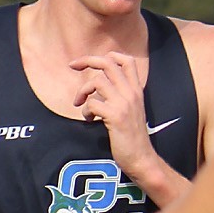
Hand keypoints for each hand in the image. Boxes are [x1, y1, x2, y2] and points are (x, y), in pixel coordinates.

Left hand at [70, 52, 156, 172]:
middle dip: (86, 60)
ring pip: (97, 81)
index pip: (127, 61)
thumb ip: (119, 95)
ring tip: (80, 104)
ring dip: (82, 91)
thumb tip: (99, 84)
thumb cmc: (131, 135)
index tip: (90, 62)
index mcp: (136, 90)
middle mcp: (131, 93)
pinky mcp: (115, 116)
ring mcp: (124, 104)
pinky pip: (92, 104)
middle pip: (108, 63)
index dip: (108, 55)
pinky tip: (90, 120)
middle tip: (72, 66)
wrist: (141, 157)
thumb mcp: (130, 109)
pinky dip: (85, 111)